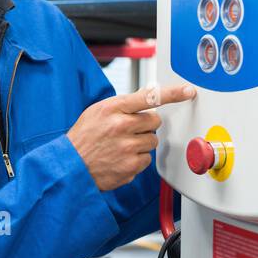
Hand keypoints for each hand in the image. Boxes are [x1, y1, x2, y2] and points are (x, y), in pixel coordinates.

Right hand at [67, 84, 195, 191]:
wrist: (69, 167)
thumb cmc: (83, 138)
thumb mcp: (97, 112)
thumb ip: (123, 105)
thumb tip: (148, 97)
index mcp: (112, 109)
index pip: (149, 97)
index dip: (172, 93)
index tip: (188, 91)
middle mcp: (121, 127)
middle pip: (155, 121)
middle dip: (147, 125)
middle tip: (130, 130)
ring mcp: (127, 148)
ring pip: (152, 142)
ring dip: (141, 143)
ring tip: (121, 146)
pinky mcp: (130, 167)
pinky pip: (146, 160)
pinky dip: (136, 160)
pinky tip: (120, 159)